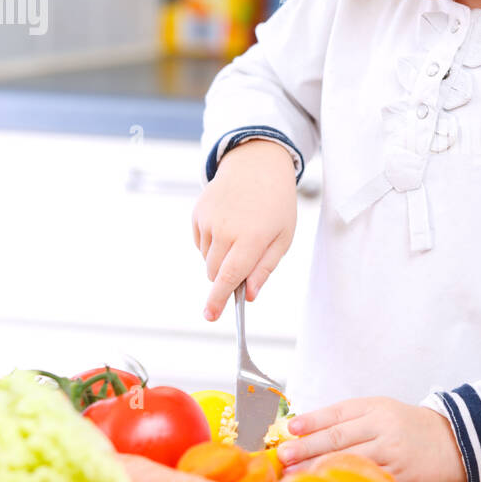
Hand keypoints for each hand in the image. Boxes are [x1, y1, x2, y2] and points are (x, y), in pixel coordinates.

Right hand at [191, 139, 297, 320]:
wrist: (257, 165)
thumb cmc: (275, 204)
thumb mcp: (282, 237)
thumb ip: (265, 268)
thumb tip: (250, 295)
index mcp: (252, 238)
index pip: (230, 277)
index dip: (218, 300)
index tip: (210, 316)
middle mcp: (226, 230)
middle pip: (215, 273)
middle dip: (226, 277)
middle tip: (245, 260)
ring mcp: (209, 220)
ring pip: (208, 259)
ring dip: (221, 258)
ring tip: (241, 233)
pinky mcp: (197, 213)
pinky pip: (200, 243)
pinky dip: (212, 242)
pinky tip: (228, 224)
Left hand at [276, 396, 466, 481]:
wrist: (454, 440)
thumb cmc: (410, 428)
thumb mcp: (383, 412)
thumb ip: (351, 420)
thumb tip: (308, 432)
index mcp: (375, 407)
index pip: (338, 411)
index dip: (312, 420)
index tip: (290, 428)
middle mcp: (383, 425)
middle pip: (339, 436)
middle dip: (307, 446)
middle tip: (283, 455)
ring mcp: (392, 450)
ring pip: (350, 458)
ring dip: (320, 467)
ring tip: (296, 475)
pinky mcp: (401, 474)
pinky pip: (370, 478)